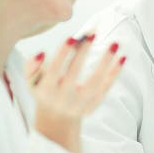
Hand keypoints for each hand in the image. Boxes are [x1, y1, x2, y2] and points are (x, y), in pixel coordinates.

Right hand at [25, 34, 124, 152]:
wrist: (56, 120)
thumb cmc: (43, 91)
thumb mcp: (31, 82)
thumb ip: (31, 66)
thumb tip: (41, 53)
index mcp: (46, 90)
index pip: (54, 70)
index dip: (62, 54)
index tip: (71, 37)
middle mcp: (64, 97)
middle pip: (75, 72)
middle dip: (83, 52)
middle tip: (92, 33)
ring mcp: (81, 102)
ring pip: (95, 81)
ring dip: (105, 61)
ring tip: (115, 43)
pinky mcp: (94, 103)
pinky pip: (106, 87)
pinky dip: (114, 72)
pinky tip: (122, 57)